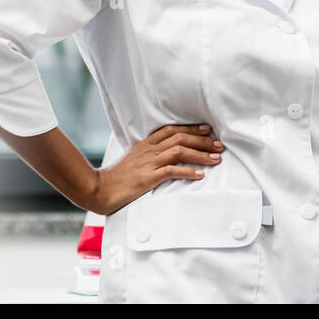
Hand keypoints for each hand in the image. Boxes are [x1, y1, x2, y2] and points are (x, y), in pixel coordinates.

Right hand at [90, 123, 223, 214]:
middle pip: (180, 138)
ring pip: (179, 152)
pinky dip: (187, 172)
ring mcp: (148, 163)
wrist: (100, 189)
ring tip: (216, 159)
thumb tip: (168, 155)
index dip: (191, 128)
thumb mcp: (134, 159)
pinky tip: (200, 175)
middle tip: (219, 145)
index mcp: (146, 144)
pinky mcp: (147, 178)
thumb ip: (150, 154)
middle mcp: (149, 150)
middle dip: (202, 140)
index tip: (207, 130)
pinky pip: (171, 171)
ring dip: (200, 154)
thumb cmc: (118, 177)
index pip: (172, 130)